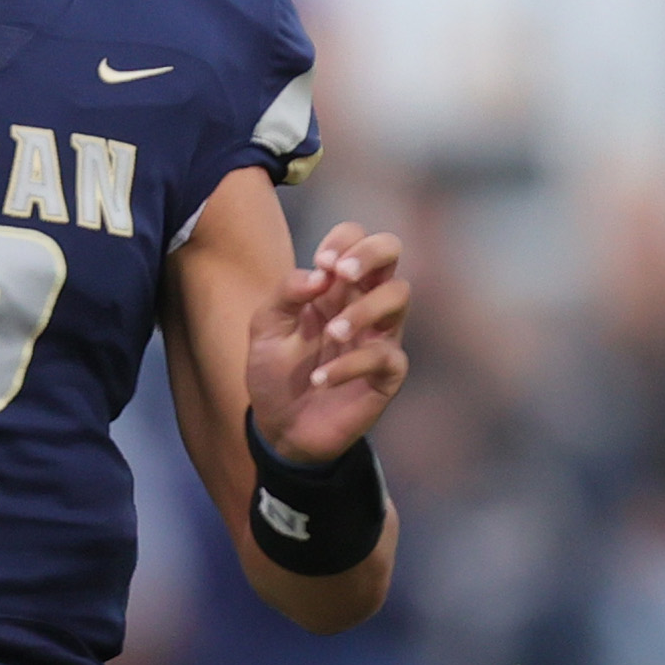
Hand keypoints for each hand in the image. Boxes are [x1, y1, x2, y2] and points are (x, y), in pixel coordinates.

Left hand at [247, 222, 409, 465]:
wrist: (280, 425)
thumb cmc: (275, 371)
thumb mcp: (265, 327)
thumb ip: (286, 294)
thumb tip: (319, 275)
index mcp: (333, 286)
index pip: (356, 238)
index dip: (346, 239)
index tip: (323, 262)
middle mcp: (361, 302)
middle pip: (391, 253)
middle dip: (371, 253)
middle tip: (342, 274)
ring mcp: (378, 336)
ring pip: (399, 297)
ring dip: (362, 309)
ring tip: (330, 334)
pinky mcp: (387, 374)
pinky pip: (386, 356)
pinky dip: (351, 364)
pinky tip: (321, 379)